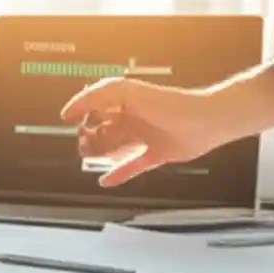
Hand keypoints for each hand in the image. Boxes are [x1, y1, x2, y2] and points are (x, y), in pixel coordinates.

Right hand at [60, 79, 238, 186]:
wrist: (205, 122)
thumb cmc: (171, 104)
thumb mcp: (128, 92)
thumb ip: (99, 95)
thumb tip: (75, 105)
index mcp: (128, 99)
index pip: (97, 103)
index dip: (82, 109)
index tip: (68, 118)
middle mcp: (136, 117)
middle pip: (104, 127)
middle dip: (90, 135)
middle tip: (81, 142)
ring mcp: (145, 136)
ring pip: (116, 147)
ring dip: (101, 153)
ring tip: (88, 157)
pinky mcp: (156, 154)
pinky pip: (132, 166)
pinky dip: (119, 174)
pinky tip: (105, 180)